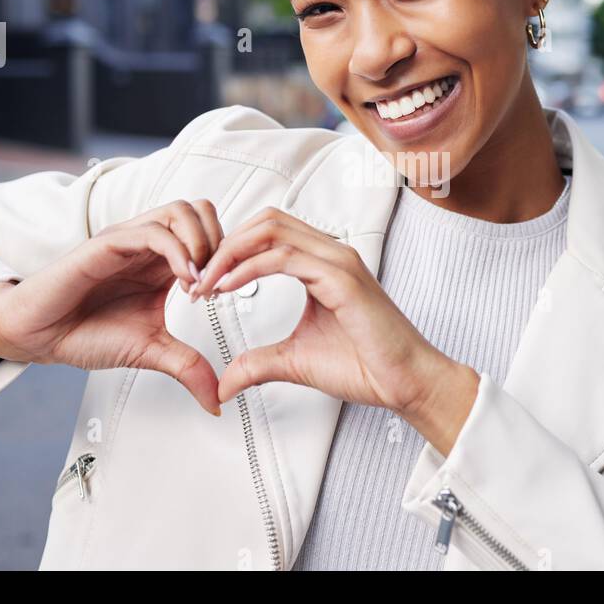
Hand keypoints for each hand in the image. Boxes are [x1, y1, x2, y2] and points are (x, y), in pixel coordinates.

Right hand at [0, 199, 226, 415]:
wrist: (40, 336)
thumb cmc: (87, 332)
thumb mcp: (152, 352)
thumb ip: (189, 368)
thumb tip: (218, 400)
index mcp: (164, 262)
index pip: (212, 233)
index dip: (229, 258)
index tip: (227, 295)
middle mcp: (150, 244)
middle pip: (202, 210)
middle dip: (222, 243)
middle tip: (217, 284)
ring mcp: (129, 240)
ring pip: (182, 212)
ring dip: (204, 244)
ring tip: (201, 285)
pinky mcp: (107, 244)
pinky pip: (152, 232)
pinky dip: (179, 253)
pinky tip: (184, 283)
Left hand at [187, 207, 455, 418]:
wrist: (405, 383)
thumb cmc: (366, 366)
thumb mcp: (294, 361)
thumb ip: (258, 363)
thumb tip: (224, 383)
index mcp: (323, 264)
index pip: (268, 234)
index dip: (231, 252)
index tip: (205, 283)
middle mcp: (332, 253)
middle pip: (266, 221)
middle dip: (225, 245)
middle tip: (198, 278)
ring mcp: (339, 261)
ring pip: (271, 229)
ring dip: (230, 253)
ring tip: (207, 282)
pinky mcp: (342, 279)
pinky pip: (284, 257)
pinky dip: (249, 267)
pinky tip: (228, 287)